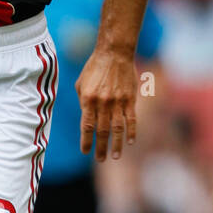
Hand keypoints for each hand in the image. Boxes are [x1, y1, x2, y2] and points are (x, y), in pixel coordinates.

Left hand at [75, 47, 136, 161]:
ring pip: (117, 129)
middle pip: (102, 131)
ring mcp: (117, 102)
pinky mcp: (130, 99)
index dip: (86, 141)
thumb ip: (83, 102)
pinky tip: (131, 141)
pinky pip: (131, 119)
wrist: (114, 53)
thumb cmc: (94, 67)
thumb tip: (86, 118)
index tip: (85, 151)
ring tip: (115, 156)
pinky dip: (131, 132)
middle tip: (100, 159)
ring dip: (116, 144)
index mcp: (87, 100)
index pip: (86, 126)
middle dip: (100, 147)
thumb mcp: (81, 83)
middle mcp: (102, 103)